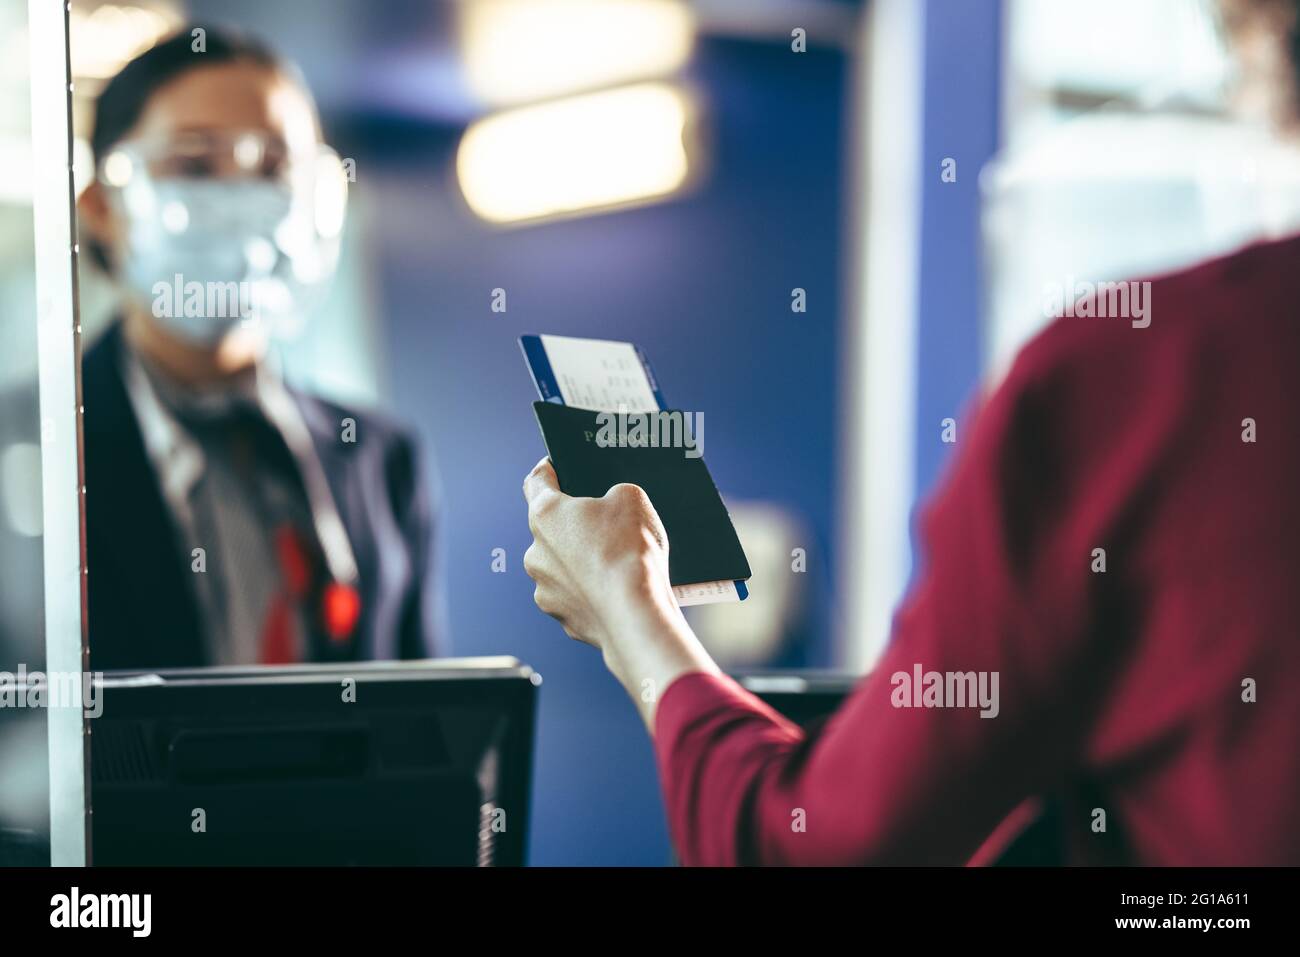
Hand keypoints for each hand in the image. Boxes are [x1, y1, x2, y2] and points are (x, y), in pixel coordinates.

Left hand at [522, 457, 718, 726]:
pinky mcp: (561, 617)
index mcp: (545, 514)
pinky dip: (590, 590)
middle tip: (606, 522)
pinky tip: (615, 588)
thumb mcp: (633, 498)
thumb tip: (612, 505)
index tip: (555, 466)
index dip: (548, 469)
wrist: (635, 614)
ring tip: (616, 561)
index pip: (536, 481)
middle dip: (574, 523)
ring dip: (580, 560)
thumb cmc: (629, 552)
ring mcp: (545, 588)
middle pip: (550, 527)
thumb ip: (615, 493)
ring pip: (560, 565)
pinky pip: (574, 595)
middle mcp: (536, 552)